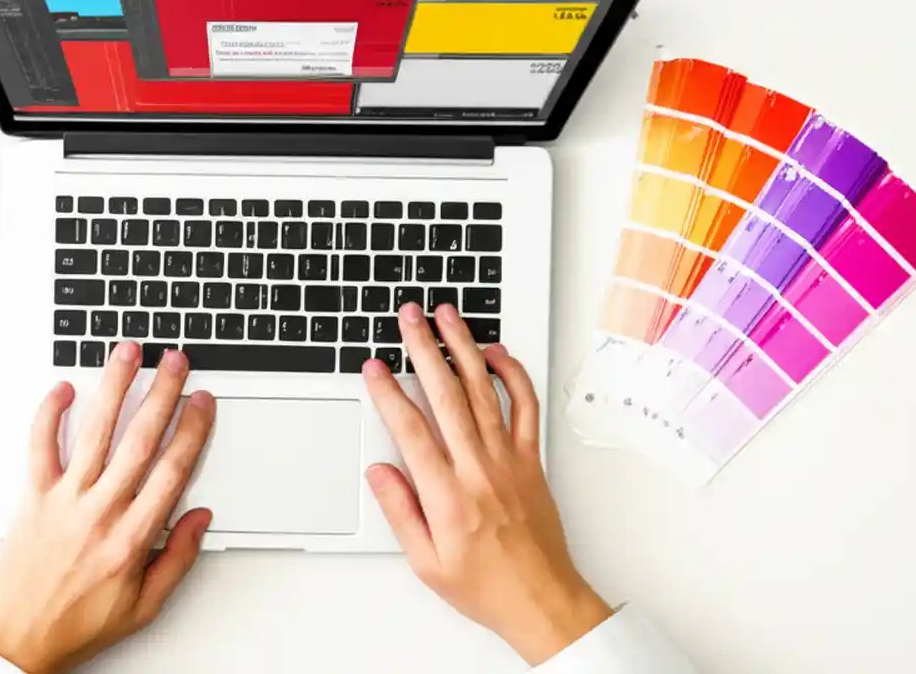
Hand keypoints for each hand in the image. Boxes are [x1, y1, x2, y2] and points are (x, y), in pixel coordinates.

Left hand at [0, 343, 215, 672]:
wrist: (17, 638)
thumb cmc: (78, 623)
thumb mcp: (145, 606)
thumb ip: (178, 559)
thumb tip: (200, 518)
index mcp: (131, 538)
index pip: (172, 470)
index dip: (192, 430)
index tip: (203, 402)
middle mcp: (99, 511)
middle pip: (139, 439)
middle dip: (162, 393)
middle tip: (176, 361)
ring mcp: (64, 499)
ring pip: (94, 430)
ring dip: (114, 386)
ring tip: (127, 353)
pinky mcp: (33, 496)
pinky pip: (41, 445)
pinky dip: (50, 413)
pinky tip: (65, 387)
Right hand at [362, 303, 611, 665]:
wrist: (542, 600)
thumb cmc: (486, 586)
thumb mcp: (425, 561)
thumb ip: (400, 511)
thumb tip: (379, 471)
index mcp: (447, 494)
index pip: (411, 429)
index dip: (388, 393)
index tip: (373, 367)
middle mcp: (479, 468)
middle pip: (446, 394)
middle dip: (423, 349)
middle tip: (409, 317)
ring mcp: (509, 459)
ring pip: (483, 390)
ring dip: (464, 347)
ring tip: (447, 316)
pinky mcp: (532, 459)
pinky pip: (524, 407)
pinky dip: (512, 375)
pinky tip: (496, 353)